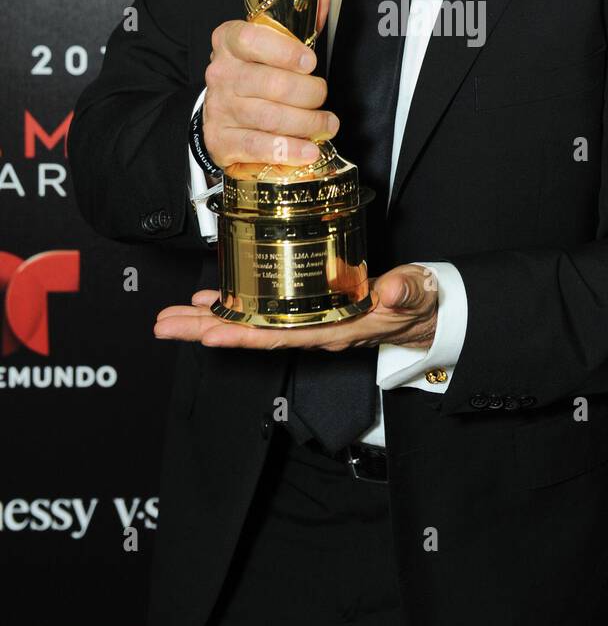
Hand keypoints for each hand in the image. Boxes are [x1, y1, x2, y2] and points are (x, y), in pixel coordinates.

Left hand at [153, 264, 438, 350]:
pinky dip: (234, 308)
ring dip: (210, 321)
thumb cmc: (417, 303)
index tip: (208, 332)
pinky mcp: (306, 310)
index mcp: (336, 328)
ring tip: (174, 316)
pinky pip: (262, 315)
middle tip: (166, 325)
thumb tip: (391, 290)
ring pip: (251, 326)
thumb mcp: (416, 294)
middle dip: (207, 330)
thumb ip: (406, 291)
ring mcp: (307, 323)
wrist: (423, 313)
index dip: (244, 335)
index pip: (282, 335)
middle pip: (253, 335)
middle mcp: (314, 330)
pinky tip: (212, 301)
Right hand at [202, 0, 335, 169]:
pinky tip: (308, 149)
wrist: (221, 112)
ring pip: (269, 117)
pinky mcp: (222, 140)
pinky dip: (288, 150)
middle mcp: (221, 74)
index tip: (310, 62)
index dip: (284, 51)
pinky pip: (259, 146)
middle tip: (323, 97)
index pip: (251, 39)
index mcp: (230, 41)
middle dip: (309, 93)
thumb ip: (301, 22)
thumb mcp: (273, 44)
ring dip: (307, 123)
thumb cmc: (255, 73)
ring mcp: (220, 109)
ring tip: (327, 124)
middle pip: (270, 84)